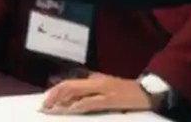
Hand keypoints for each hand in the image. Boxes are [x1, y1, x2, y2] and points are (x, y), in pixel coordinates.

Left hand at [41, 72, 155, 114]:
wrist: (146, 92)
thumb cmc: (126, 90)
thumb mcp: (107, 84)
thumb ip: (93, 85)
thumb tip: (76, 93)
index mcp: (94, 79)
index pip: (70, 83)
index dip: (56, 91)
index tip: (46, 100)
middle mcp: (96, 82)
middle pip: (69, 86)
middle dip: (54, 96)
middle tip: (44, 107)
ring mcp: (102, 91)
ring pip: (76, 94)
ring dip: (62, 103)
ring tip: (52, 110)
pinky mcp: (109, 100)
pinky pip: (89, 103)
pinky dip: (77, 106)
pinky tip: (69, 110)